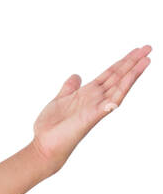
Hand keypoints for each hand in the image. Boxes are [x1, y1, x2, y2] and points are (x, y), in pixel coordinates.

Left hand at [31, 45, 150, 175]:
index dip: (121, 62)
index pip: (109, 74)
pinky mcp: (93, 116)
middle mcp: (95, 99)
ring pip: (118, 86)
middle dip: (132, 62)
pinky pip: (111, 101)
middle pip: (117, 77)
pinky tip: (131, 77)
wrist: (44, 145)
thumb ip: (70, 88)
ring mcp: (96, 107)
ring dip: (132, 73)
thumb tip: (76, 76)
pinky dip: (120, 91)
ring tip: (146, 60)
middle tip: (148, 48)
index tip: (135, 51)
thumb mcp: (60, 100)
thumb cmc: (51, 127)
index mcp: (87, 93)